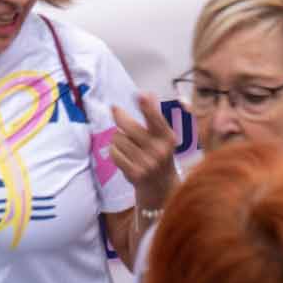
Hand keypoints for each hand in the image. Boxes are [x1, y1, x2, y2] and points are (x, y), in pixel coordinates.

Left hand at [108, 91, 179, 210]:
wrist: (160, 188)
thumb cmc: (159, 155)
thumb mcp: (162, 137)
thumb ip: (154, 116)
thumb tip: (148, 94)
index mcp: (168, 138)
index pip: (156, 119)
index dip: (147, 107)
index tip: (140, 95)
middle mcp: (159, 151)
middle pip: (129, 126)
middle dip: (120, 116)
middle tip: (115, 110)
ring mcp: (147, 163)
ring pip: (118, 139)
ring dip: (118, 139)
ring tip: (127, 145)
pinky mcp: (134, 173)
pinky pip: (114, 153)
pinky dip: (115, 152)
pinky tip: (123, 156)